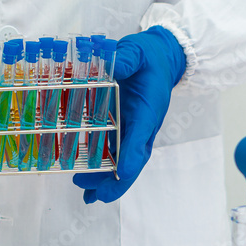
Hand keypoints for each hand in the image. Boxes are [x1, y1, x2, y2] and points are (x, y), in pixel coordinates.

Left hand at [72, 26, 185, 202]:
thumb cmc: (148, 57)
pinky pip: (114, 153)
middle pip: (132, 160)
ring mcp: (133, 130)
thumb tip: (112, 65)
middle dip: (116, 180)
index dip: (131, 157)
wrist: (160, 60)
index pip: (141, 138)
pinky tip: (86, 186)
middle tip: (96, 194)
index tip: (121, 172)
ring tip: (85, 191)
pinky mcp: (124, 128)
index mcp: (147, 110)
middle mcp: (142, 126)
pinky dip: (101, 170)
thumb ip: (126, 57)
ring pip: (122, 161)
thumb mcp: (137, 51)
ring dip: (105, 179)